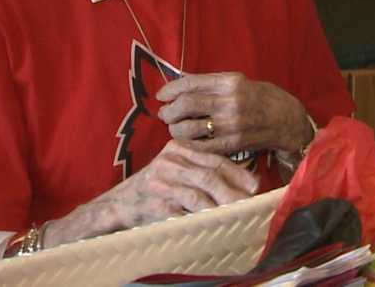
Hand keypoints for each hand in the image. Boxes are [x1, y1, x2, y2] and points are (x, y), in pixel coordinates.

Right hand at [45, 140, 257, 246]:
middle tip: (251, 203)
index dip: (239, 172)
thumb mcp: (177, 169)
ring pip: (200, 195)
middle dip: (234, 191)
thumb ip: (202, 169)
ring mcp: (162, 183)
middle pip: (210, 176)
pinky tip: (215, 225)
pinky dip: (202, 220)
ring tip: (238, 215)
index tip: (256, 185)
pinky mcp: (156, 204)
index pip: (215, 159)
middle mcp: (170, 161)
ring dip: (222, 207)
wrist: (118, 205)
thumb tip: (244, 181)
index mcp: (178, 148)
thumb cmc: (156, 188)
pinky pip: (185, 213)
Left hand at [156, 72, 312, 154]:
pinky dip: (188, 145)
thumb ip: (212, 84)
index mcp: (230, 82)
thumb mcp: (239, 81)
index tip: (161, 95)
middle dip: (168, 111)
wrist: (287, 121)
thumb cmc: (262, 98)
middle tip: (164, 113)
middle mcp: (229, 102)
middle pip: (185, 105)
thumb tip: (181, 84)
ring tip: (175, 128)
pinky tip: (187, 142)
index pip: (190, 83)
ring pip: (187, 129)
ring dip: (175, 129)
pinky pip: (200, 147)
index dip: (170, 89)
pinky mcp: (232, 145)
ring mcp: (230, 125)